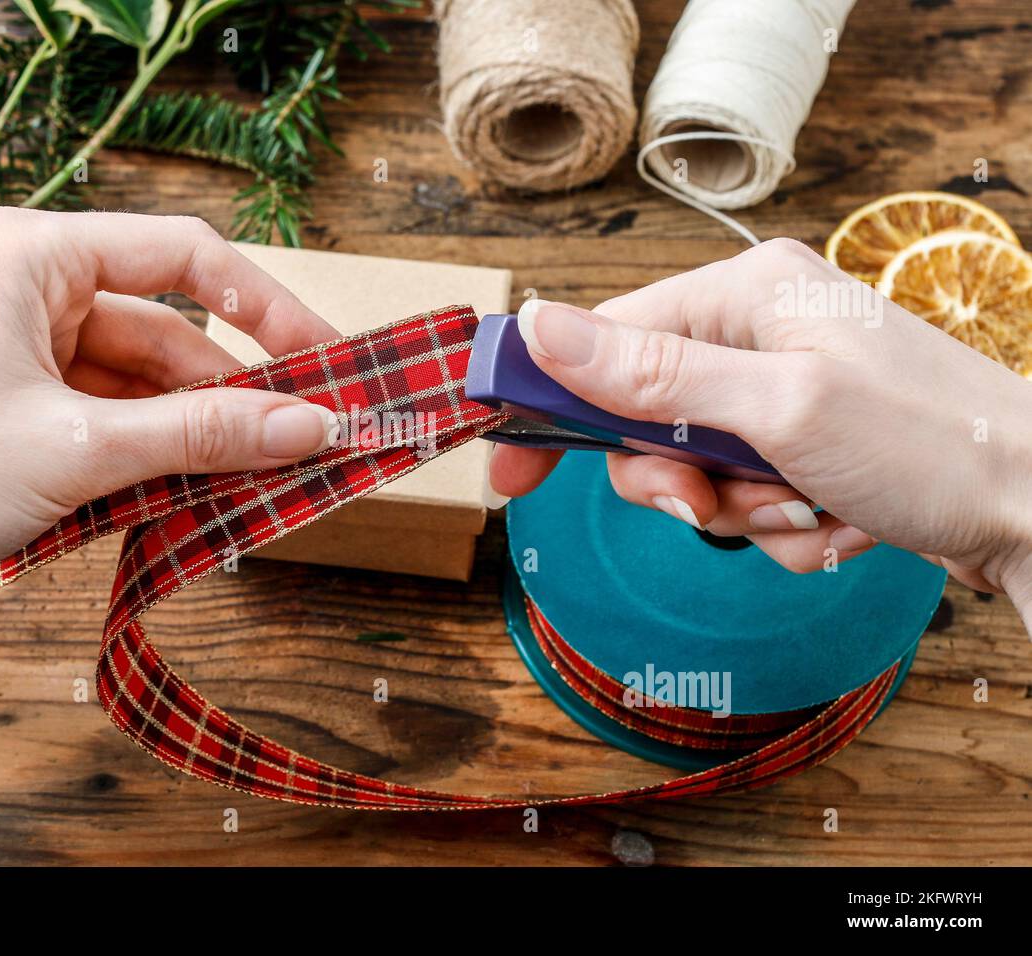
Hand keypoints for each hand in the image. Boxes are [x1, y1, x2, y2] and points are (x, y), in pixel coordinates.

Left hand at [0, 208, 340, 644]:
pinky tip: (189, 495)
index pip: (185, 257)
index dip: (269, 308)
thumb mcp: (79, 449)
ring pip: (140, 385)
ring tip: (253, 484)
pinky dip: (149, 457)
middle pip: (167, 332)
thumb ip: (205, 433)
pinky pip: (105, 420)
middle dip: (233, 396)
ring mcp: (17, 351)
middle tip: (305, 444)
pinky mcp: (11, 406)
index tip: (328, 360)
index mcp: (33, 255)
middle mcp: (27, 289)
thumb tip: (315, 424)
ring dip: (194, 436)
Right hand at [491, 239, 1031, 621]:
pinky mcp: (805, 444)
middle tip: (711, 509)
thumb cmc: (929, 441)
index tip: (511, 470)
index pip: (602, 340)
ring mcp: (783, 391)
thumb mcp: (776, 406)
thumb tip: (540, 327)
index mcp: (744, 295)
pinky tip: (838, 519)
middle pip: (645, 417)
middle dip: (678, 481)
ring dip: (744, 512)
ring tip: (811, 510)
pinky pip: (747, 498)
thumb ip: (651, 372)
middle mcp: (758, 333)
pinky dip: (782, 527)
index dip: (553, 406)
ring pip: (696, 470)